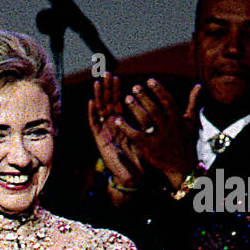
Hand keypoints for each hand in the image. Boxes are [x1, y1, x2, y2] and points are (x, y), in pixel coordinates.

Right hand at [87, 73, 143, 191]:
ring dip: (98, 97)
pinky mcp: (99, 141)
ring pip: (99, 111)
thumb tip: (158, 109)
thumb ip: (146, 123)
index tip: (117, 77)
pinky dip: (92, 113)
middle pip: (107, 104)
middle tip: (106, 74)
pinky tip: (91, 102)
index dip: (116, 90)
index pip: (117, 103)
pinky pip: (94, 125)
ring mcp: (104, 133)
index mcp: (121, 124)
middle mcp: (111, 127)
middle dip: (106, 89)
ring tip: (98, 83)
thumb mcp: (146, 137)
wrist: (133, 176)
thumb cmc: (140, 158)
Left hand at [116, 78, 200, 186]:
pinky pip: (135, 135)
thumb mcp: (191, 121)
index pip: (167, 101)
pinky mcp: (147, 147)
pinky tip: (118, 120)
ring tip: (126, 98)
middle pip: (154, 109)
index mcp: (177, 119)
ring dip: (135, 108)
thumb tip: (197, 86)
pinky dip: (126, 128)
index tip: (149, 80)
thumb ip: (192, 103)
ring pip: (144, 120)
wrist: (180, 165)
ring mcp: (157, 137)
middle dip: (144, 97)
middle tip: (134, 87)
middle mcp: (167, 127)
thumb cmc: (185, 141)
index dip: (158, 90)